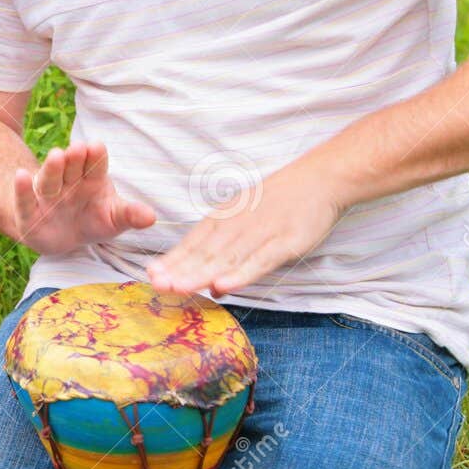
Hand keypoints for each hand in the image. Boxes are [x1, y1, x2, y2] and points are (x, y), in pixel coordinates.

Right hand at [14, 141, 155, 254]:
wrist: (63, 237)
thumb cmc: (93, 220)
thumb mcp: (114, 219)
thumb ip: (130, 215)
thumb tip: (152, 217)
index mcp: (91, 180)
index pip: (95, 166)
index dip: (96, 157)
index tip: (97, 146)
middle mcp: (68, 183)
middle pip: (71, 169)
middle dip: (75, 159)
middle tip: (79, 147)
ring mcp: (48, 197)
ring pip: (50, 181)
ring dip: (52, 168)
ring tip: (57, 155)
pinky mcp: (29, 213)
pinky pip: (25, 201)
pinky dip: (22, 189)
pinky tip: (21, 175)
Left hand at [147, 161, 346, 296]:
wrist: (317, 180)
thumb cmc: (278, 203)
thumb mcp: (246, 220)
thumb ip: (226, 251)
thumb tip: (212, 286)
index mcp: (223, 219)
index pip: (193, 244)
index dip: (173, 260)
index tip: (151, 275)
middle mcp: (236, 226)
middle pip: (204, 253)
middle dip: (179, 271)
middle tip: (156, 285)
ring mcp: (260, 234)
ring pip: (226, 259)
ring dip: (200, 275)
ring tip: (179, 288)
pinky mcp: (284, 243)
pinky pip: (259, 261)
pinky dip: (240, 274)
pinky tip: (223, 286)